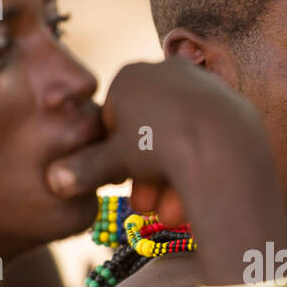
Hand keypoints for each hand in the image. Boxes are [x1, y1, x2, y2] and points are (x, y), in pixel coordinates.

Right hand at [46, 59, 263, 220]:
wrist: (222, 147)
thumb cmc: (158, 148)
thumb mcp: (114, 162)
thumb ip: (85, 169)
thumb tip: (53, 181)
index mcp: (133, 76)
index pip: (115, 118)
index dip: (115, 155)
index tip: (122, 181)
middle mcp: (170, 72)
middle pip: (150, 132)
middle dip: (146, 175)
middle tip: (147, 207)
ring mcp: (205, 86)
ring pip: (180, 139)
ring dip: (171, 180)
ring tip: (171, 214)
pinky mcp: (233, 106)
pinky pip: (208, 139)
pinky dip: (200, 167)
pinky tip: (196, 199)